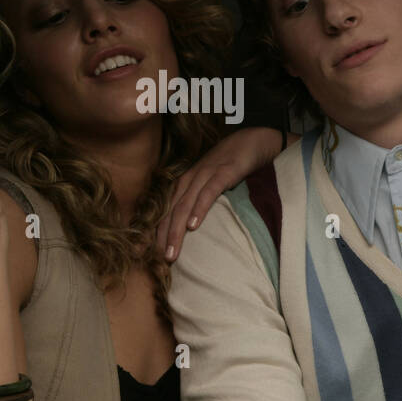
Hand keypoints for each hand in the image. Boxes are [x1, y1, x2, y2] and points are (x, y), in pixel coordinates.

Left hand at [157, 127, 282, 262]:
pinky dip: (199, 209)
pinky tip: (194, 226)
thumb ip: (202, 197)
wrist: (253, 139)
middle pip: (171, 211)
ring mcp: (206, 174)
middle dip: (162, 237)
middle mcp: (190, 178)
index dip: (156, 232)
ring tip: (171, 252)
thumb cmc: (234, 164)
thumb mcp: (213, 182)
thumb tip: (194, 223)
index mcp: (185, 182)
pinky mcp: (224, 172)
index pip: (166, 210)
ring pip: (185, 205)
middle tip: (158, 261)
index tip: (148, 253)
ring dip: (176, 230)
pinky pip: (208, 193)